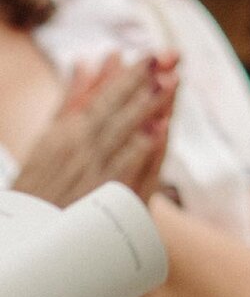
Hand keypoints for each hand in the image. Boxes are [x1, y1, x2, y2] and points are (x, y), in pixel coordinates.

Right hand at [16, 52, 174, 207]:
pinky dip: (142, 149)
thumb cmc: (38, 188)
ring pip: (124, 135)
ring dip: (149, 107)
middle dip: (144, 82)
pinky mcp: (103, 203)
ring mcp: (92, 175)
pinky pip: (125, 172)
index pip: (102, 98)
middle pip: (116, 111)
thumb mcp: (47, 140)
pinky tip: (160, 130)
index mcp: (65, 135)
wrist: (30, 241)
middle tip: (170, 57)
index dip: (128, 75)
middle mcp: (78, 151)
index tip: (151, 55)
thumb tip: (84, 62)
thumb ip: (70, 102)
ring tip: (172, 81)